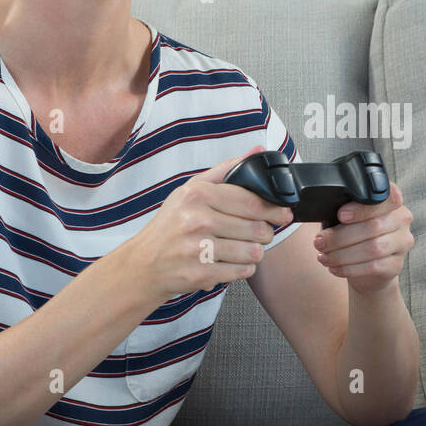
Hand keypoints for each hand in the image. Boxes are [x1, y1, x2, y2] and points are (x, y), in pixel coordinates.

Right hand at [130, 144, 292, 299]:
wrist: (143, 264)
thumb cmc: (170, 226)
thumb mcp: (190, 191)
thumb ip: (226, 170)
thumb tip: (257, 151)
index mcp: (197, 195)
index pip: (251, 201)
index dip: (273, 209)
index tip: (282, 212)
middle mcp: (197, 220)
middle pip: (256, 228)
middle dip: (265, 232)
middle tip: (261, 233)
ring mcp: (198, 249)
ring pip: (252, 251)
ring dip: (255, 252)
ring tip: (244, 248)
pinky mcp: (201, 274)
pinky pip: (241, 271)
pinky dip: (243, 268)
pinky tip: (232, 262)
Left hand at [313, 182, 413, 295]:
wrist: (369, 268)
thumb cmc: (356, 235)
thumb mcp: (350, 217)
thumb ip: (345, 210)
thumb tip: (324, 212)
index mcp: (391, 201)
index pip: (386, 198)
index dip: (363, 208)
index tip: (341, 215)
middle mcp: (402, 219)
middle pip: (374, 226)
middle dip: (341, 236)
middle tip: (320, 242)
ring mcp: (402, 243)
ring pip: (373, 248)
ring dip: (342, 254)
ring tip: (324, 256)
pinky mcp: (396, 264)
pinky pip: (373, 267)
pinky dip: (349, 268)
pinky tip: (335, 268)